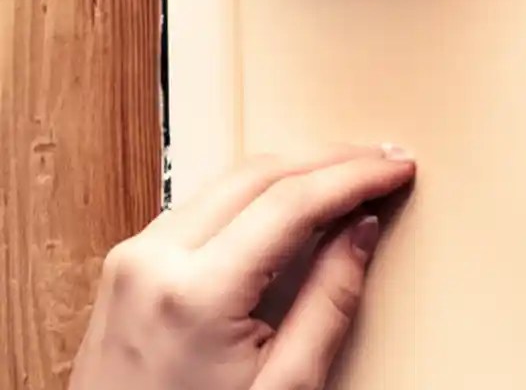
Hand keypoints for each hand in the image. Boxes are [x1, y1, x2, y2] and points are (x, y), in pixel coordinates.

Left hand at [70, 144, 415, 389]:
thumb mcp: (285, 388)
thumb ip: (329, 303)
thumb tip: (361, 231)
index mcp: (194, 294)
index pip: (292, 201)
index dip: (355, 177)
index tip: (397, 168)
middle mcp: (152, 261)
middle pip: (259, 175)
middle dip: (330, 159)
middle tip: (384, 159)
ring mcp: (132, 260)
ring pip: (228, 181)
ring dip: (294, 170)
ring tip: (349, 174)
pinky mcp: (127, 267)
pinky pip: (202, 205)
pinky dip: (255, 193)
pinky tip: (292, 200)